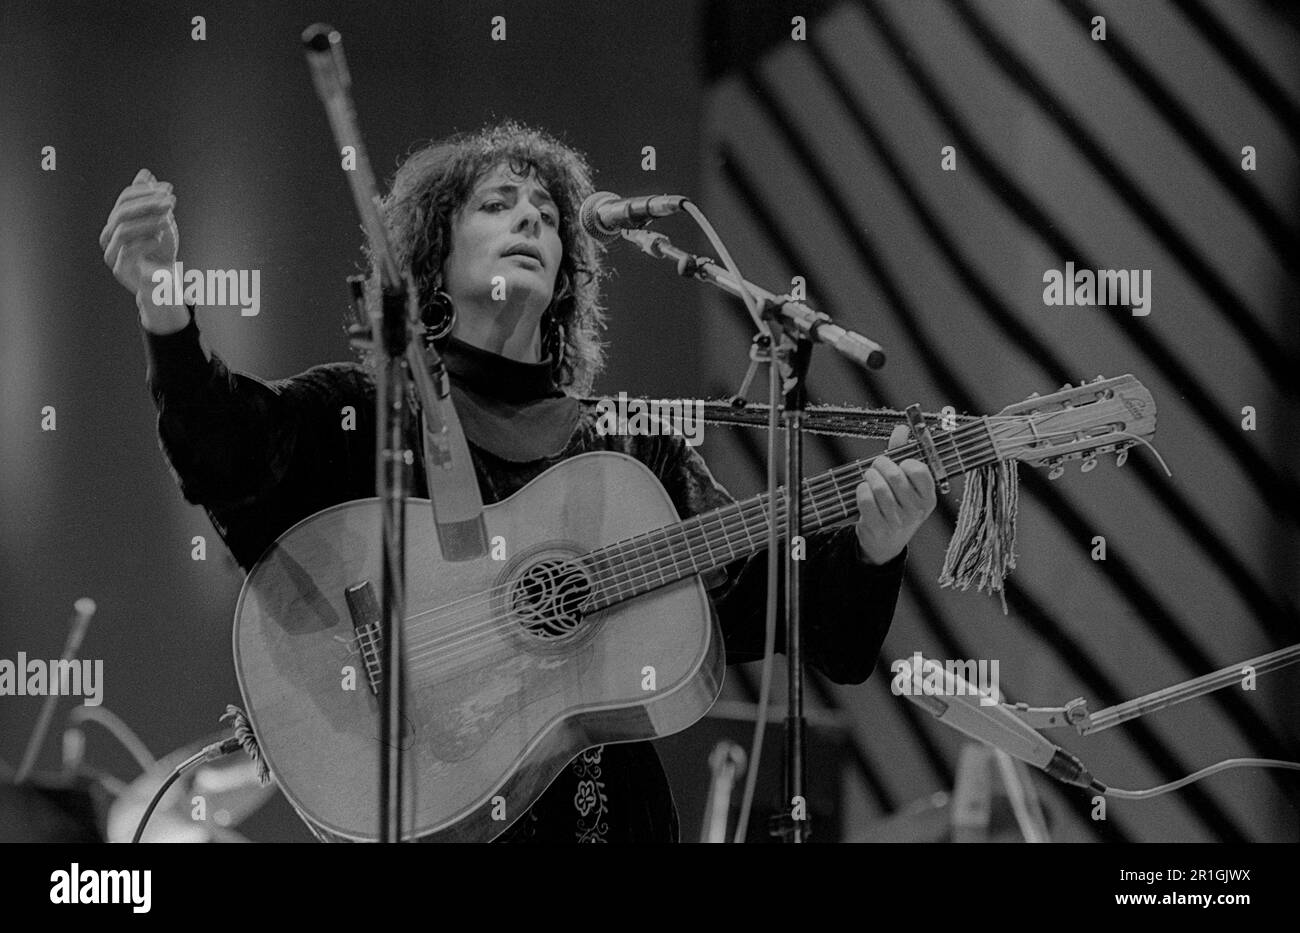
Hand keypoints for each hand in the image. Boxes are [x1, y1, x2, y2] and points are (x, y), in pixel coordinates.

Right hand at [101, 169, 185, 331]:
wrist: (166, 282)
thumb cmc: (160, 250)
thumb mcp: (159, 221)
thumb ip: (150, 199)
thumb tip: (145, 173)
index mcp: (116, 222)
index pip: (124, 199)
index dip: (145, 192)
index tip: (169, 189)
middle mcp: (109, 237)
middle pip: (121, 213)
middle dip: (147, 204)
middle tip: (171, 202)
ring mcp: (112, 254)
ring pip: (122, 231)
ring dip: (147, 221)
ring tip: (168, 219)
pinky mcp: (121, 271)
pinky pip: (128, 252)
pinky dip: (145, 242)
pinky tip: (160, 238)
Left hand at [854, 424, 937, 564]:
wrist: (885, 542)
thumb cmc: (897, 504)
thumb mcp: (905, 482)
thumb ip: (903, 453)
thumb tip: (902, 427)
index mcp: (928, 497)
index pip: (919, 470)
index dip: (905, 462)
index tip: (900, 463)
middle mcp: (916, 511)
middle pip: (895, 476)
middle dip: (881, 465)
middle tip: (877, 466)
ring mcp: (897, 521)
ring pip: (878, 487)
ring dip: (869, 476)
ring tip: (869, 477)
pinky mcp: (878, 527)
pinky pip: (865, 499)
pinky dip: (861, 490)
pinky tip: (863, 490)